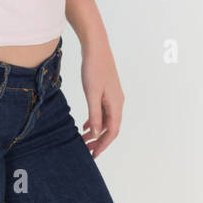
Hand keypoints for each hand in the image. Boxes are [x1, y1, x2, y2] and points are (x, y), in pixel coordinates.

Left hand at [79, 42, 123, 158]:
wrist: (96, 48)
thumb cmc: (94, 69)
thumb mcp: (92, 94)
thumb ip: (95, 115)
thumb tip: (96, 134)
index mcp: (116, 104)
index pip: (113, 131)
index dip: (103, 144)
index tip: (93, 154)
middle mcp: (117, 102)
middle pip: (111, 127)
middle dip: (99, 140)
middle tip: (87, 150)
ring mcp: (113, 97)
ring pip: (106, 120)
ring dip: (97, 131)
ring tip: (84, 139)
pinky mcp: (107, 91)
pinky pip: (103, 111)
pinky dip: (96, 120)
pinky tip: (86, 124)